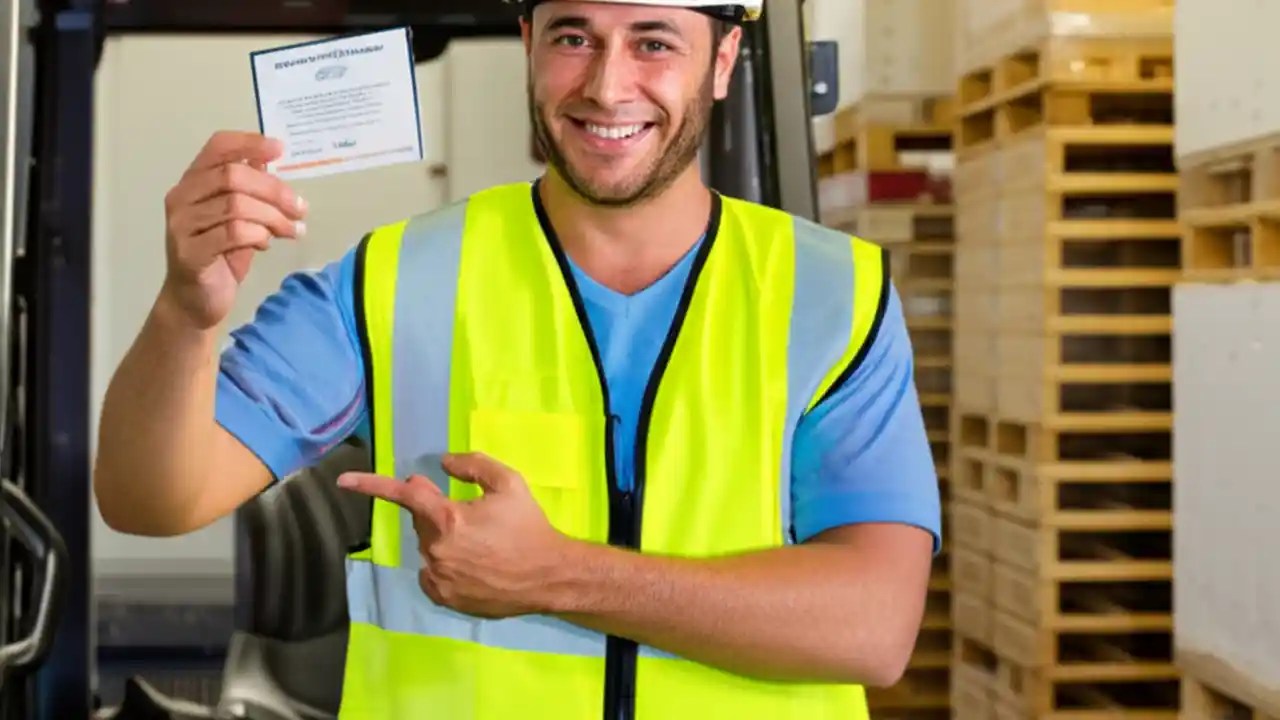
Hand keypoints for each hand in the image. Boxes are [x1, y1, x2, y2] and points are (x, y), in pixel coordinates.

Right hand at [161, 130, 308, 328]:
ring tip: (291, 231)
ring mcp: (182, 225)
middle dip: (274, 191)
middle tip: (300, 209)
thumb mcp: (239, 218)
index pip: (218, 147)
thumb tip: (269, 162)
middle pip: (233, 176)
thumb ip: (250, 192)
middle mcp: (182, 198)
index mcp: (193, 182)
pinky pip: (232, 233)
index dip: (249, 142)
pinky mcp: (189, 252)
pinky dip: (257, 235)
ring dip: (273, 217)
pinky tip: (265, 243)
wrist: (195, 302)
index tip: (280, 149)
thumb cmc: (219, 256)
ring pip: (236, 205)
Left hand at [337, 452, 574, 618]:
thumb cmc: (530, 527)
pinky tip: (471, 564)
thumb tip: (443, 464)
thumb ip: (473, 465)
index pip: (404, 495)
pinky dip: (443, 565)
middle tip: (468, 514)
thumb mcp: (509, 484)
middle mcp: (436, 549)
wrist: (548, 576)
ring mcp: (438, 577)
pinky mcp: (445, 597)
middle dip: (437, 512)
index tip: (343, 481)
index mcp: (448, 518)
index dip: (371, 485)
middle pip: (422, 521)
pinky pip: (431, 574)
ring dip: (443, 539)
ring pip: (428, 548)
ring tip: (479, 543)